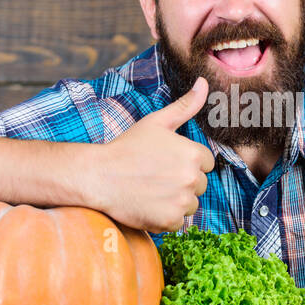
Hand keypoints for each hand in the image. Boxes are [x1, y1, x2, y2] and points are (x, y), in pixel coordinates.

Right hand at [87, 76, 215, 232]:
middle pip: (200, 185)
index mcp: (193, 154)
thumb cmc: (126, 147)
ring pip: (190, 204)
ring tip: (151, 191)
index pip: (207, 164)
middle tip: (155, 176)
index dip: (187, 163)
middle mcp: (192, 178)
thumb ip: (185, 105)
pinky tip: (148, 205)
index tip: (166, 162)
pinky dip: (165, 217)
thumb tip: (204, 82)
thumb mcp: (156, 122)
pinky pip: (177, 222)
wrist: (98, 176)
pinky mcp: (170, 221)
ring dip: (175, 201)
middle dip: (182, 182)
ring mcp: (181, 201)